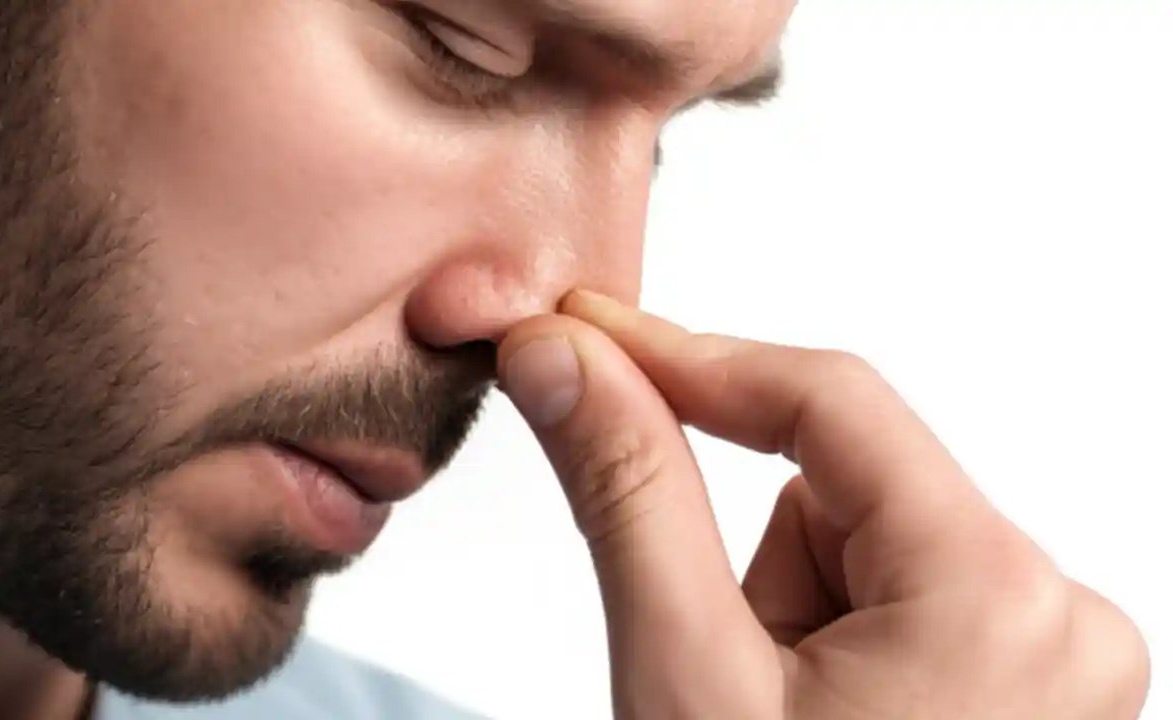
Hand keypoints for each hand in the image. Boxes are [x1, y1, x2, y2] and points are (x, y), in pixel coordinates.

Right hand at [497, 291, 1149, 718]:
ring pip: (865, 548)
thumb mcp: (684, 677)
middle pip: (846, 489)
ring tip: (772, 719)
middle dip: (755, 560)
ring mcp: (1056, 660)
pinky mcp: (1034, 690)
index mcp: (998, 596)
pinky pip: (899, 600)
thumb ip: (627, 494)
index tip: (588, 333)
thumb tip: (564, 361)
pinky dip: (828, 642)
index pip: (827, 400)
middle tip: (719, 673)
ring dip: (788, 610)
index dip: (691, 356)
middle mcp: (1058, 617)